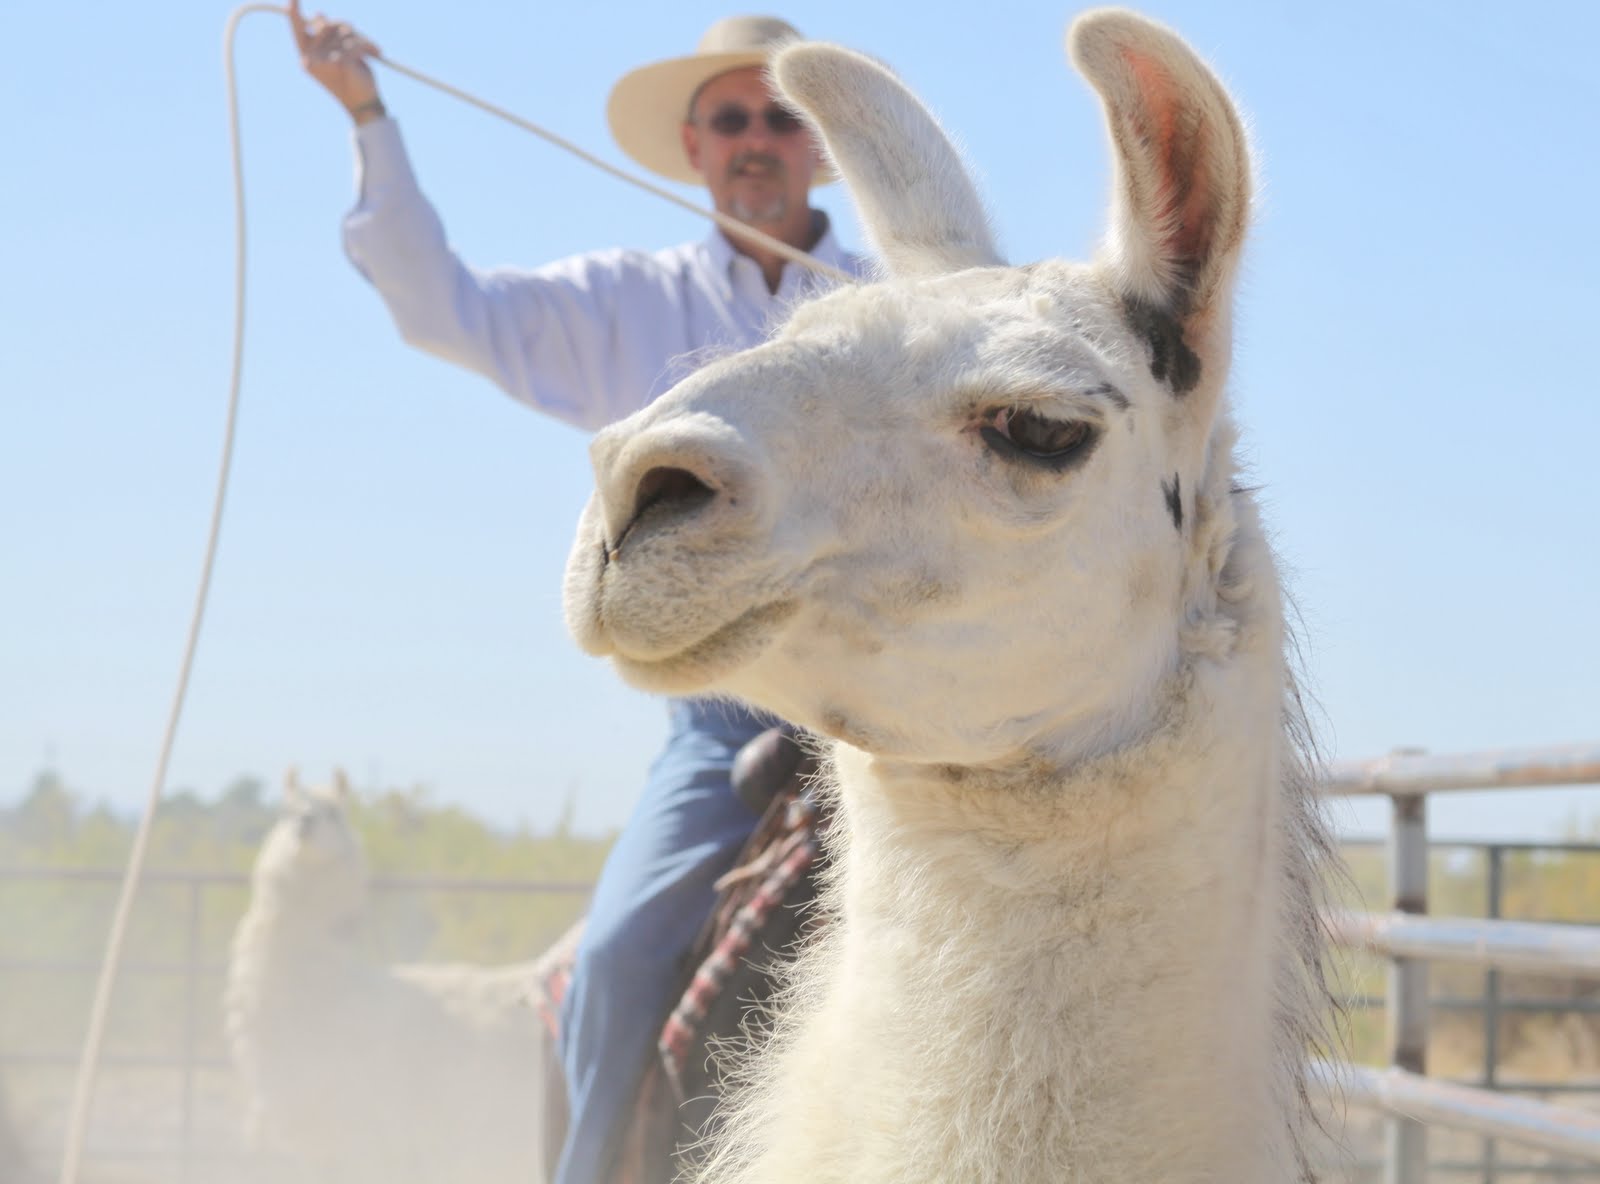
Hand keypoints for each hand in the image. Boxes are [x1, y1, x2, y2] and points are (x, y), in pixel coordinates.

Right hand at [289, 0, 384, 122]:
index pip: (297, 29)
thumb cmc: (349, 75)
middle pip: (328, 24)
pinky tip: (376, 53)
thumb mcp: (336, 52)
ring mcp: (323, 60)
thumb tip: (319, 14)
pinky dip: (369, 45)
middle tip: (360, 40)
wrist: (362, 101)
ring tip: (367, 50)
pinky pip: (355, 42)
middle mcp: (310, 58)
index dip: (294, 14)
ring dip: (360, 38)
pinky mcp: (340, 62)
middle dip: (347, 29)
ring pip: (344, 32)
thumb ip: (326, 35)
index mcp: (306, 54)